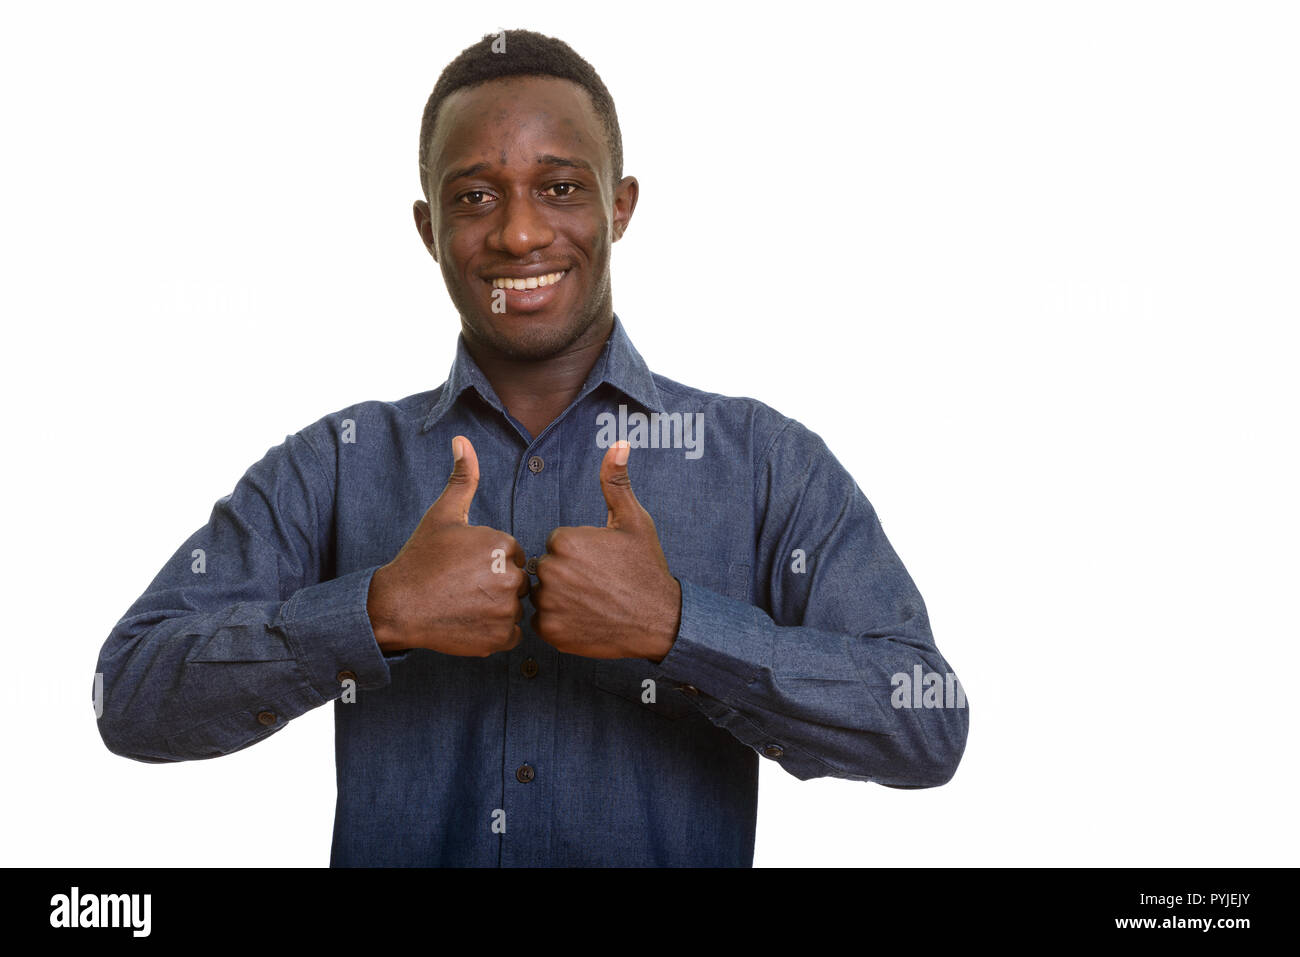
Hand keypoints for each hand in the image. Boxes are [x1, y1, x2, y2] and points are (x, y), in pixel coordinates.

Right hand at [367, 436, 529, 654]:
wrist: (397, 605)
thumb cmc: (421, 558)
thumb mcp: (443, 514)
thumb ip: (463, 478)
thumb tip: (462, 440)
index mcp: (503, 544)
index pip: (515, 554)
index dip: (491, 560)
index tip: (466, 565)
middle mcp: (510, 577)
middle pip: (518, 580)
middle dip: (496, 583)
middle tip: (464, 586)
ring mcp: (505, 610)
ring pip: (515, 607)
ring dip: (497, 608)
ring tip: (465, 603)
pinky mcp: (499, 638)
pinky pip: (512, 634)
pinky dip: (494, 631)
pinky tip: (470, 621)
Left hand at [532, 441, 681, 660]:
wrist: (659, 620)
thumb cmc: (646, 568)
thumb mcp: (633, 520)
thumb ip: (615, 482)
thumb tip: (618, 443)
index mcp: (565, 541)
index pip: (557, 542)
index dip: (580, 552)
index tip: (602, 562)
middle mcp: (551, 571)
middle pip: (547, 567)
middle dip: (568, 573)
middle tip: (599, 583)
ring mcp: (549, 604)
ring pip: (542, 594)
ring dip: (561, 598)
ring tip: (592, 601)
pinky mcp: (550, 632)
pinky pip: (542, 621)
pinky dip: (559, 622)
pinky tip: (585, 619)